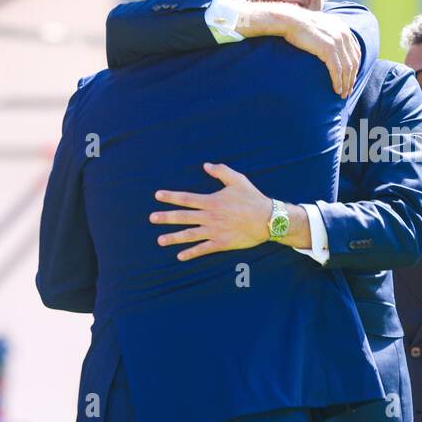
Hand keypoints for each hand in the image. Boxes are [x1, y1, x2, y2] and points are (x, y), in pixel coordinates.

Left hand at [151, 162, 272, 259]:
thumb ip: (221, 171)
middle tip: (152, 218)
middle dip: (166, 217)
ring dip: (174, 238)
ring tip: (160, 240)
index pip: (186, 199)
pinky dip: (191, 253)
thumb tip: (205, 165)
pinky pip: (203, 249)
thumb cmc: (253, 198)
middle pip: (183, 217)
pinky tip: (179, 256)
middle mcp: (210, 216)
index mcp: (212, 201)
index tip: (157, 195)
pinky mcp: (221, 243)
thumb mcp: (238, 180)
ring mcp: (215, 231)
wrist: (269, 219)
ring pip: (190, 234)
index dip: (171, 197)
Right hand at [279, 10, 360, 96]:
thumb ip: (327, 31)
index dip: (354, 67)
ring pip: (347, 68)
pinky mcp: (328, 49)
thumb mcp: (319, 24)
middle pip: (353, 61)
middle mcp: (344, 34)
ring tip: (342, 94)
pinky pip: (337, 70)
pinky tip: (336, 89)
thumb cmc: (299, 23)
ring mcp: (337, 42)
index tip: (350, 78)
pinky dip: (338, 81)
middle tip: (348, 90)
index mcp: (343, 29)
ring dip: (346, 83)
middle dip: (352, 78)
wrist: (291, 20)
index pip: (355, 51)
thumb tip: (325, 37)